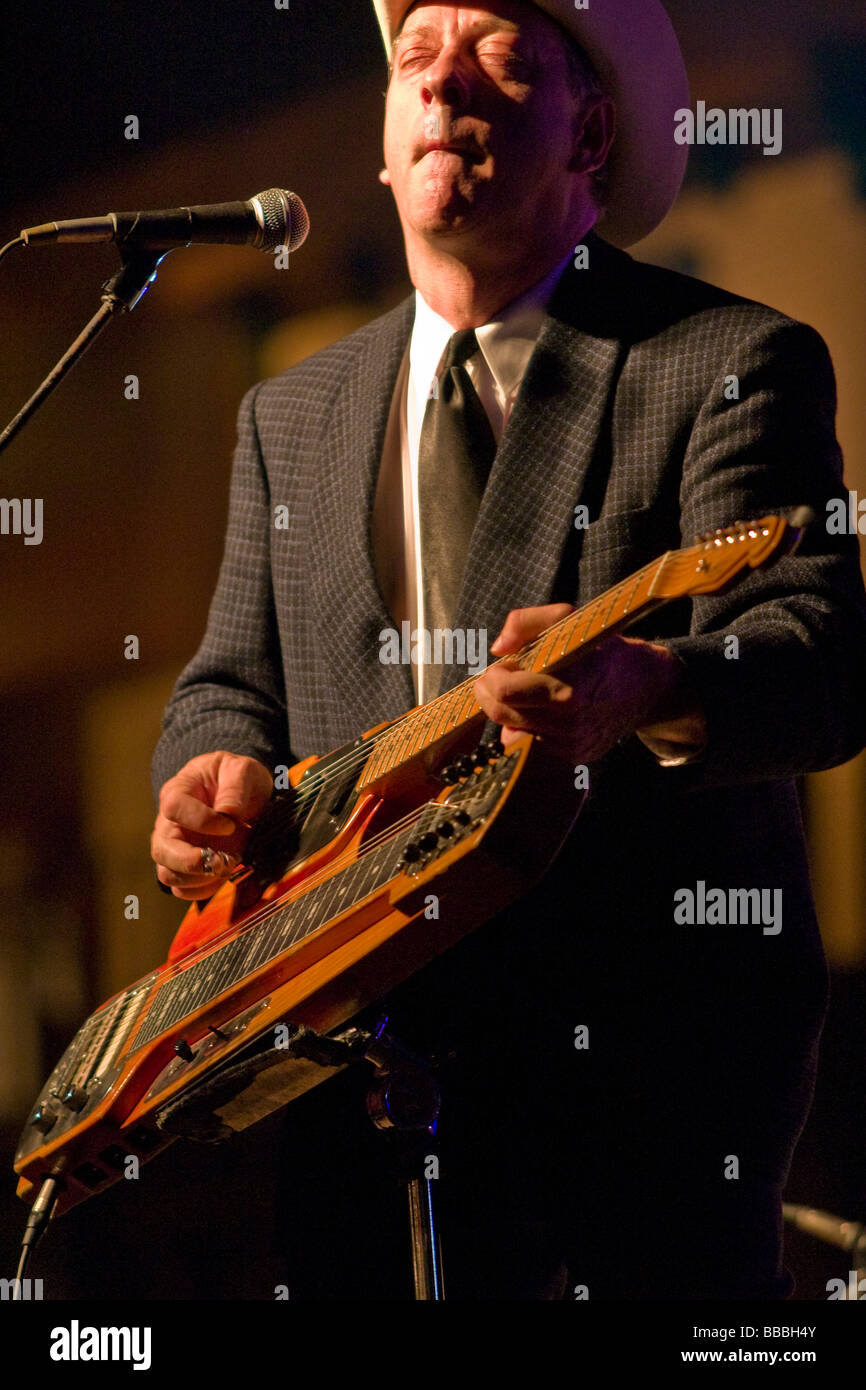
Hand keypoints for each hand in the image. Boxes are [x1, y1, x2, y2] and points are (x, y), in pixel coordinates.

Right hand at [151, 752, 272, 899]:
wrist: (240, 791)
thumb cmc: (235, 777)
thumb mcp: (241, 769)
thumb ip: (235, 786)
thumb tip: (228, 812)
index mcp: (178, 791)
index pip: (174, 808)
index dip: (201, 820)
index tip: (230, 824)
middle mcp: (168, 823)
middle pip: (161, 849)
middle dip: (193, 861)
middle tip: (226, 859)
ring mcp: (174, 848)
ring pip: (168, 874)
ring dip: (200, 878)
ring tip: (228, 866)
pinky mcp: (185, 867)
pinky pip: (182, 889)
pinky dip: (203, 889)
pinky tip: (224, 875)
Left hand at [473, 604, 703, 764]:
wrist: (644, 685)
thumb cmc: (602, 649)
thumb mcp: (569, 620)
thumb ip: (526, 623)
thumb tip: (498, 648)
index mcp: (569, 688)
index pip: (506, 693)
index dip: (493, 677)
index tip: (501, 665)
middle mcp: (570, 722)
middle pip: (503, 714)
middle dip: (490, 693)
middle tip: (497, 678)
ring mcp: (571, 744)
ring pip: (512, 731)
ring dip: (508, 710)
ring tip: (523, 692)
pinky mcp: (573, 757)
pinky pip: (530, 745)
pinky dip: (526, 726)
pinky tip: (539, 711)